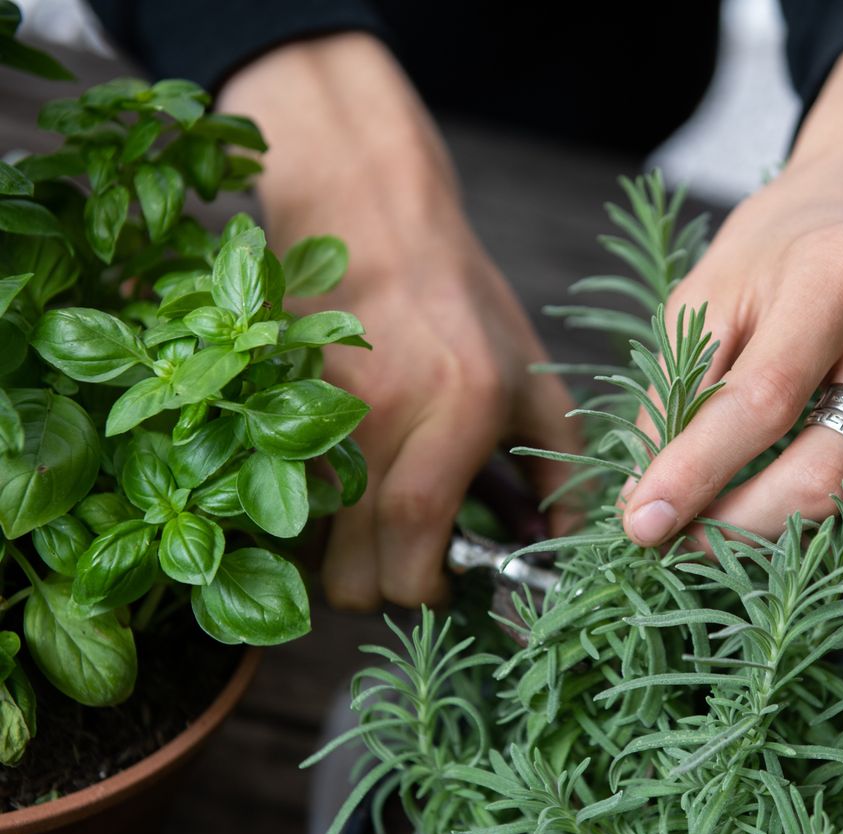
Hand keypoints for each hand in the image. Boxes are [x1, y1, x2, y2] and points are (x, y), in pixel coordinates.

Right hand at [220, 33, 577, 607]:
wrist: (374, 228)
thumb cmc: (465, 310)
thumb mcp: (535, 385)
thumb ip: (560, 472)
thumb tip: (557, 546)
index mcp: (458, 410)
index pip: (417, 534)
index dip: (425, 585)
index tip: (445, 585)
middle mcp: (382, 418)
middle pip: (356, 562)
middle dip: (385, 590)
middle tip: (413, 565)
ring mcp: (319, 414)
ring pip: (313, 545)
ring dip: (345, 564)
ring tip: (379, 535)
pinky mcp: (276, 410)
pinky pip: (283, 504)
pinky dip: (311, 526)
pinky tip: (344, 503)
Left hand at [621, 42, 842, 547]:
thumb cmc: (790, 241)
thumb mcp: (713, 287)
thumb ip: (678, 386)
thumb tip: (651, 494)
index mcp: (839, 275)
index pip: (762, 404)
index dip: (697, 475)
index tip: (643, 525)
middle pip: (827, 475)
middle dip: (741, 530)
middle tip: (686, 542)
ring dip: (791, 539)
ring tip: (736, 522)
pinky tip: (804, 501)